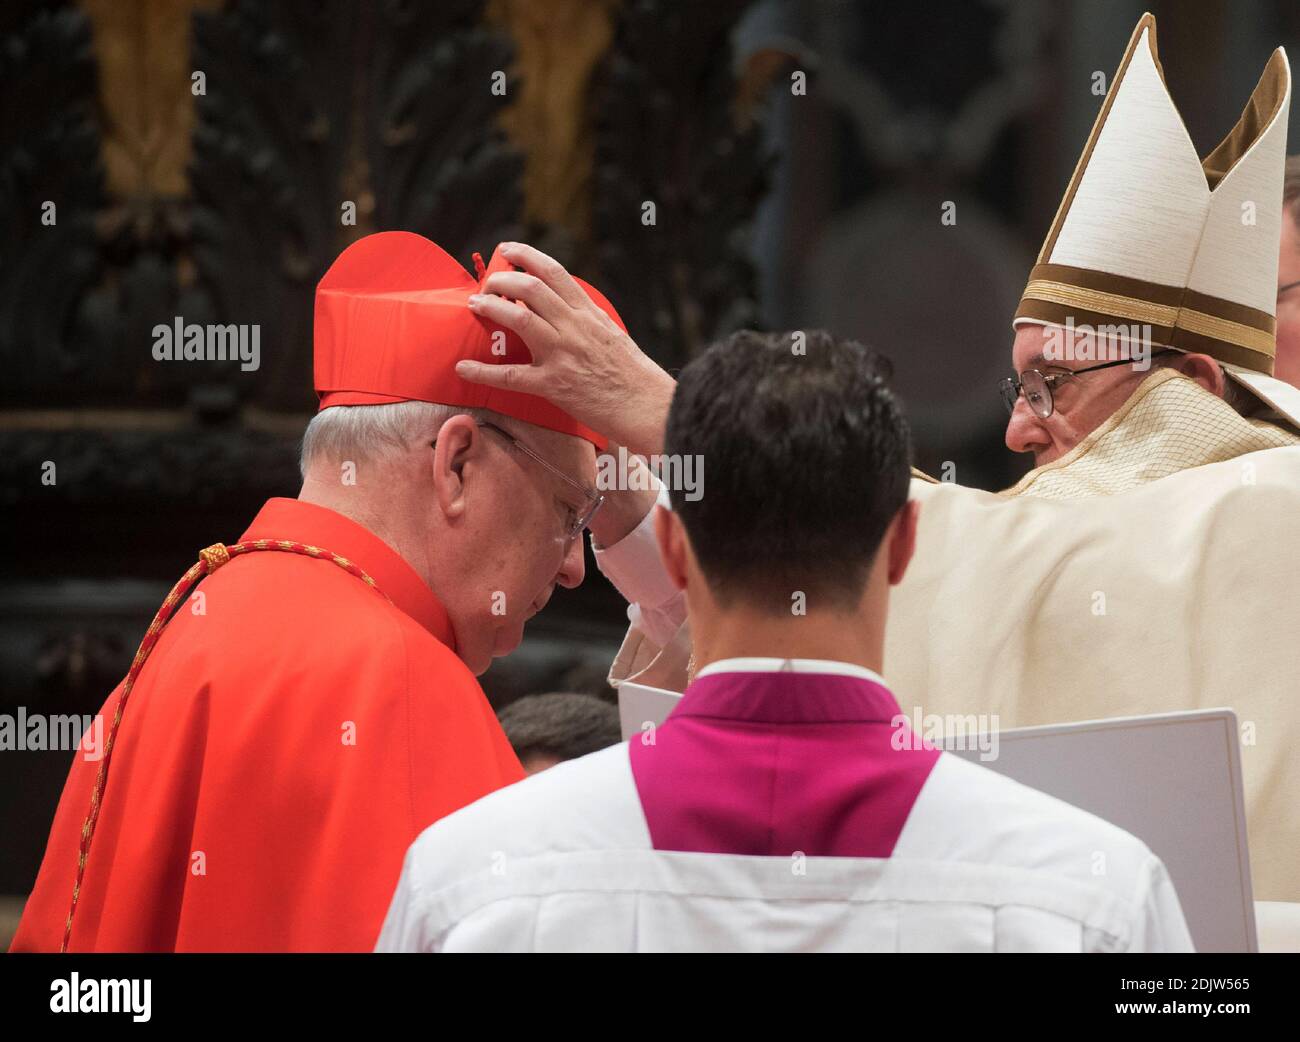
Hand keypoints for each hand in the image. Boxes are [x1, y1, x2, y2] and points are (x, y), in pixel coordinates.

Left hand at [458, 242, 675, 456]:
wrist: (650, 407)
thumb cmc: (636, 377)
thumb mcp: (614, 336)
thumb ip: (588, 322)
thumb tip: (566, 312)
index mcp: (589, 314)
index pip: (554, 272)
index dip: (526, 256)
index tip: (508, 250)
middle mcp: (575, 327)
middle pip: (530, 287)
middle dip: (501, 279)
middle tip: (487, 284)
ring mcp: (563, 354)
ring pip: (518, 318)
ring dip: (491, 307)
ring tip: (475, 305)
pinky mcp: (554, 384)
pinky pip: (511, 376)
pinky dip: (483, 371)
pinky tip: (463, 368)